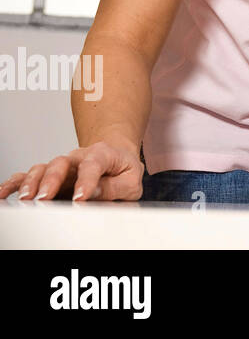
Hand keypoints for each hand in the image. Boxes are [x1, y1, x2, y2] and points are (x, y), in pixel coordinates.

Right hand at [1, 140, 143, 201]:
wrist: (117, 157)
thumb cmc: (123, 170)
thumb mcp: (131, 180)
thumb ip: (115, 187)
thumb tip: (94, 193)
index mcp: (102, 154)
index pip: (93, 164)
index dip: (86, 181)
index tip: (80, 198)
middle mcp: (78, 157)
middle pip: (61, 164)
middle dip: (51, 180)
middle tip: (44, 198)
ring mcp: (62, 165)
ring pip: (43, 168)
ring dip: (32, 183)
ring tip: (26, 199)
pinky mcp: (49, 174)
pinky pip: (28, 175)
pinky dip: (15, 183)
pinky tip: (5, 192)